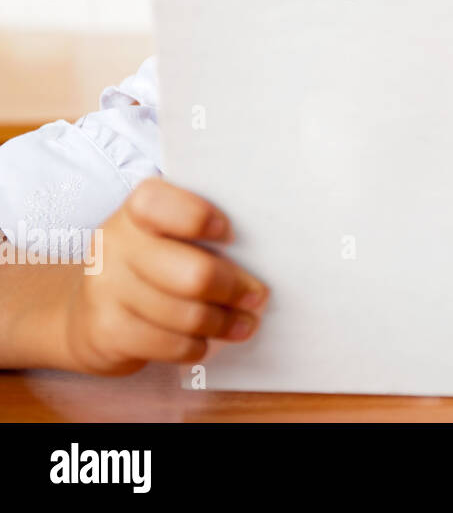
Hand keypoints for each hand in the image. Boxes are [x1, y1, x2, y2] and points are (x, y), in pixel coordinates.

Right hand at [59, 178, 268, 375]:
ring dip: (224, 323)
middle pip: (192, 274)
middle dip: (234, 289)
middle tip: (257, 297)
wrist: (88, 312)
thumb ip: (205, 233)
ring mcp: (105, 289)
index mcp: (137, 210)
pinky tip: (205, 342)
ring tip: (243, 324)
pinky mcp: (106, 331)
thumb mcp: (169, 237)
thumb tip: (266, 256)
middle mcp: (114, 244)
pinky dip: (196, 347)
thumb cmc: (151, 264)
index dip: (198, 217)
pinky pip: (169, 345)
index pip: (158, 203)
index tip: (230, 234)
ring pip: (186, 315)